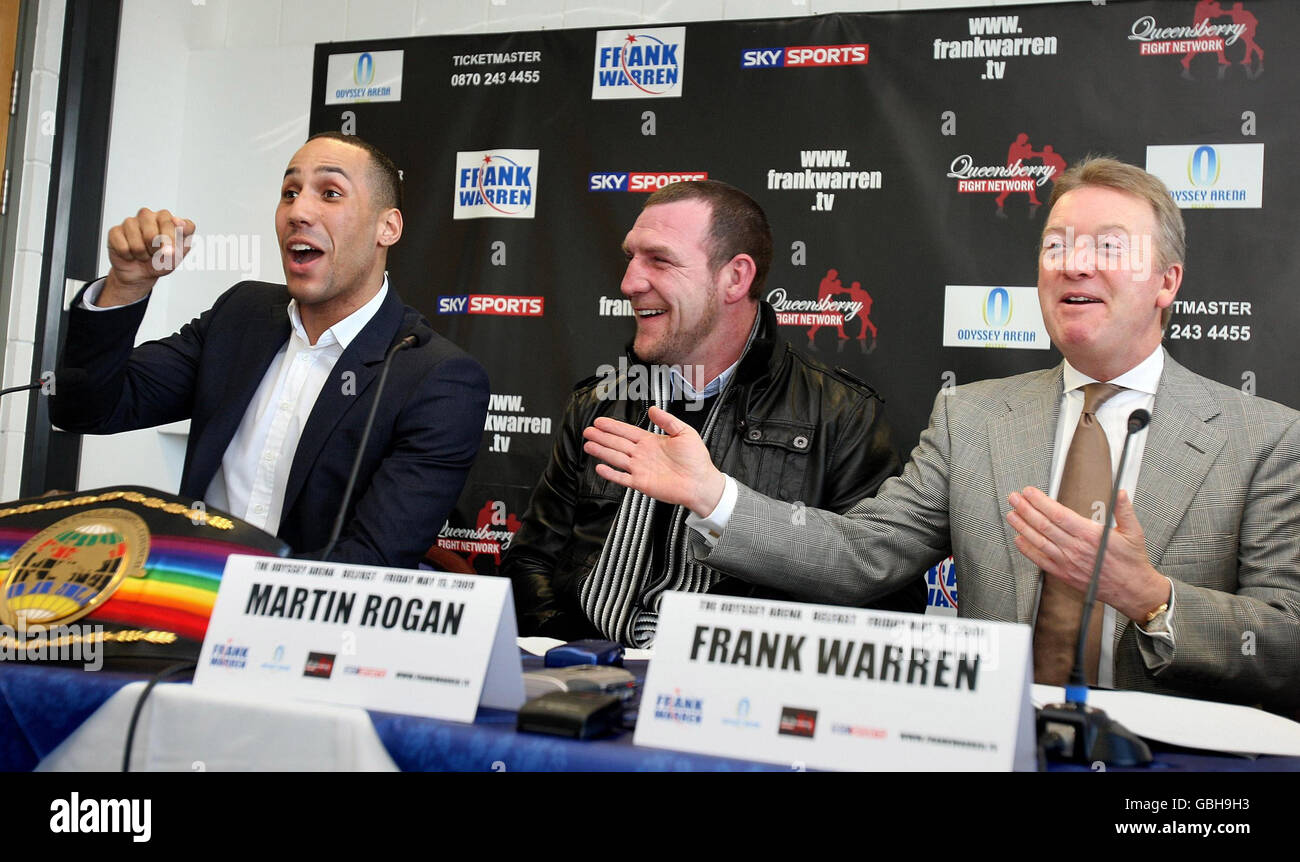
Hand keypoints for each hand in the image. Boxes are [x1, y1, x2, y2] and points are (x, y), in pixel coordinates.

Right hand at [102, 208, 195, 304]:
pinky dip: (128, 256)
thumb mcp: (176, 258)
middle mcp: (150, 216)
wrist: (140, 274)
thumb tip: (175, 237)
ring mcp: (131, 222)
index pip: (179, 224)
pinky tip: (130, 253)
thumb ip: (180, 247)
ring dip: (142, 254)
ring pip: (138, 241)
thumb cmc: (160, 261)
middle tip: (155, 253)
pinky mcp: (116, 231)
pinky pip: (123, 246)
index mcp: (168, 220)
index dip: (176, 239)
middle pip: (154, 234)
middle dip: (156, 250)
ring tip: (143, 254)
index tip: (174, 248)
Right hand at [582, 406, 725, 516]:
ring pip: (616, 458)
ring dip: (601, 451)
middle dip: (601, 437)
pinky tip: (600, 467)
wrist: (701, 483)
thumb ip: (667, 420)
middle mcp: (643, 454)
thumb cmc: (697, 460)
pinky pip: (622, 478)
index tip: (600, 421)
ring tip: (588, 445)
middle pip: (617, 443)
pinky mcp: (641, 483)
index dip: (613, 426)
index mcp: (651, 441)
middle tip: (588, 431)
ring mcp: (641, 469)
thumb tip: (653, 409)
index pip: (627, 431)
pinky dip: (610, 474)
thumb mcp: (684, 432)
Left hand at [1006, 487, 1170, 620]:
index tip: (1030, 492)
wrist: (1132, 590)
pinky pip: (1041, 560)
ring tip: (1011, 515)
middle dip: (1026, 509)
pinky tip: (1019, 540)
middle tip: (1014, 498)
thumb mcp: (1134, 532)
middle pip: (1044, 525)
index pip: (1058, 514)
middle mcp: (1076, 548)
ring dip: (1022, 527)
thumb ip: (1124, 510)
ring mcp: (1068, 562)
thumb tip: (1121, 493)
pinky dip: (1028, 550)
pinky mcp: (1064, 574)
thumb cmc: (1131, 562)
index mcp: (1090, 535)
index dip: (1041, 502)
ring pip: (1039, 541)